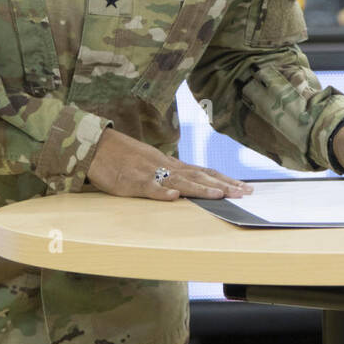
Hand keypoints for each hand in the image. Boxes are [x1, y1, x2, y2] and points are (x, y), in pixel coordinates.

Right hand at [85, 128, 251, 199]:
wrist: (98, 146)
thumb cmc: (126, 157)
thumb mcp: (153, 164)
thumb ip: (172, 173)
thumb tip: (192, 184)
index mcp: (172, 165)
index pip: (205, 172)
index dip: (226, 179)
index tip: (246, 187)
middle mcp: (166, 167)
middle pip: (199, 176)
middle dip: (224, 185)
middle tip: (245, 193)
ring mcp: (150, 174)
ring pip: (179, 181)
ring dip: (200, 189)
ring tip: (220, 195)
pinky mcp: (132, 182)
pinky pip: (148, 187)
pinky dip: (161, 192)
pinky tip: (173, 197)